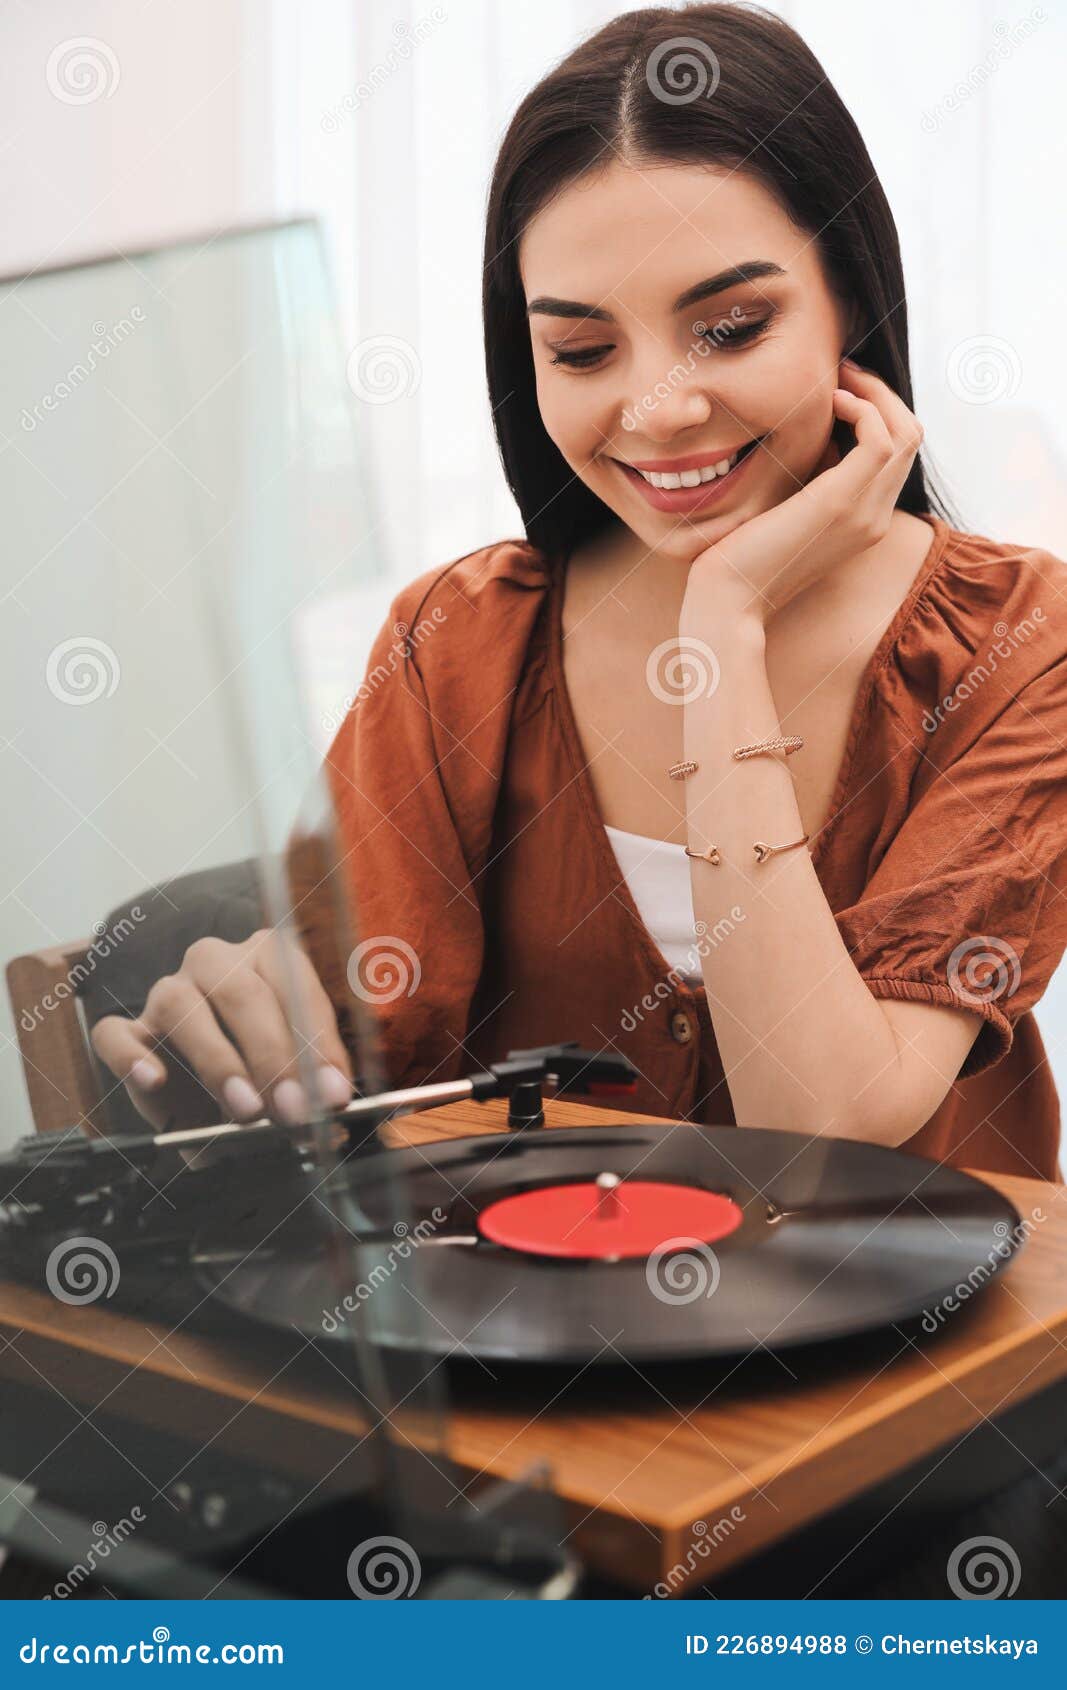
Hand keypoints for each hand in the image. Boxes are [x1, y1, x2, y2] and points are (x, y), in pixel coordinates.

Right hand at [90, 928, 353, 1130]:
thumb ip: (315, 1075)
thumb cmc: (265, 1065)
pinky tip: (154, 1081)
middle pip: (240, 992)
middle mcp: (215, 962)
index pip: (294, 985)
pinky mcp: (128, 1031)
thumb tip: (332, 1097)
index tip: (331, 1094)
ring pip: (180, 1006)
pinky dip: (131, 1058)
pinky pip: (115, 1035)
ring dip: (217, 1062)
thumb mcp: (299, 1066)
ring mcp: (166, 992)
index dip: (317, 1041)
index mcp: (267, 955)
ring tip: (246, 1111)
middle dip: (272, 1056)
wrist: (208, 1087)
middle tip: (292, 1109)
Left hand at [679, 360, 923, 630]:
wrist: (729, 599)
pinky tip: (829, 402)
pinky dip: (862, 408)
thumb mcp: (790, 510)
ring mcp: (864, 512)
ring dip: (874, 393)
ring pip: (905, 432)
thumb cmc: (743, 558)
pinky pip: (880, 439)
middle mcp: (875, 518)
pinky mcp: (842, 502)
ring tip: (837, 379)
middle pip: (910, 437)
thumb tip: (824, 436)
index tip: (840, 388)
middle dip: (880, 394)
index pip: (898, 454)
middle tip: (842, 371)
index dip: (877, 412)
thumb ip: (815, 479)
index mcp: (865, 521)